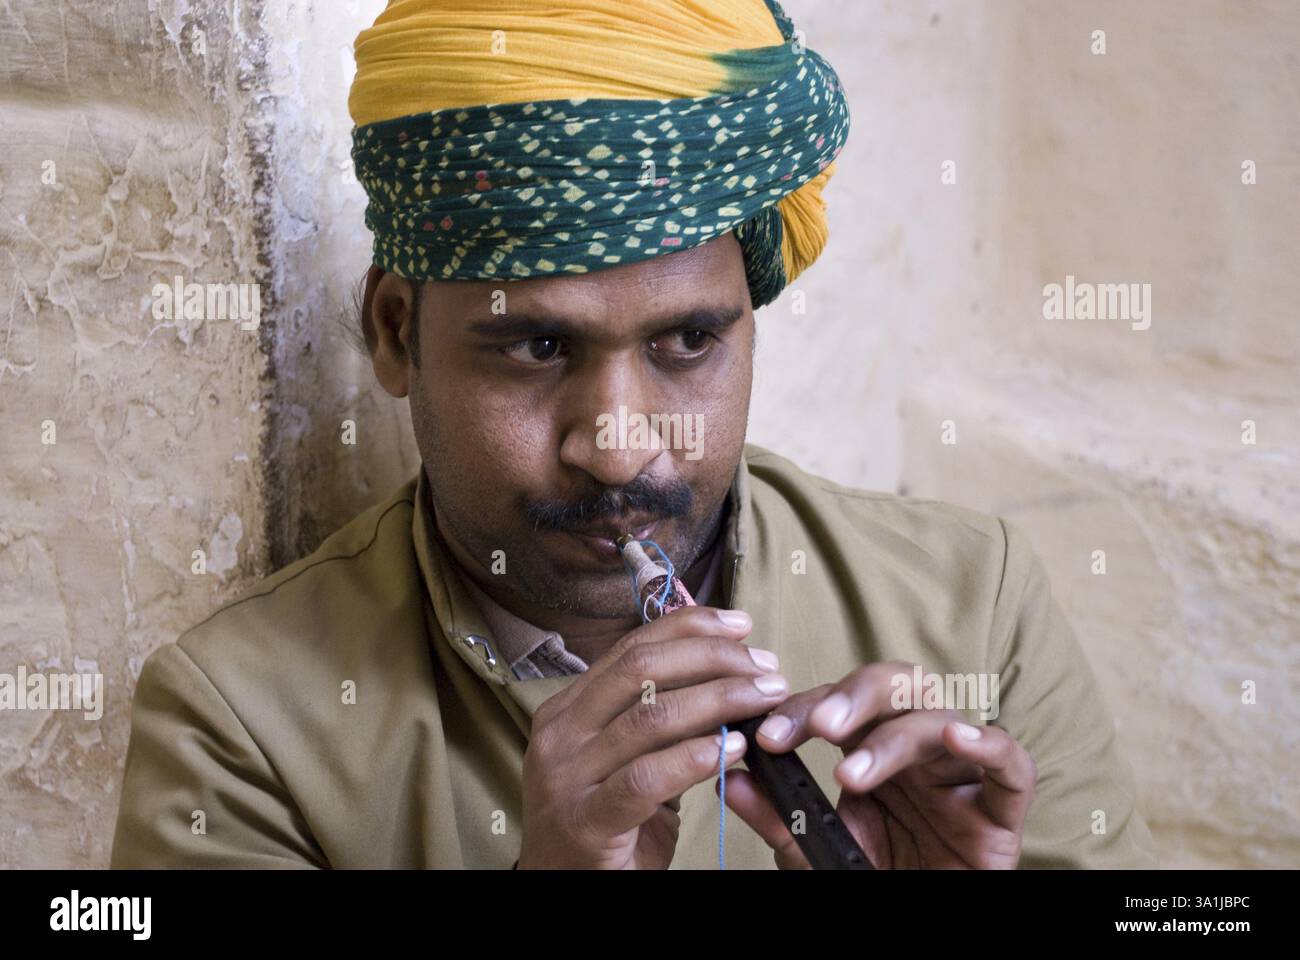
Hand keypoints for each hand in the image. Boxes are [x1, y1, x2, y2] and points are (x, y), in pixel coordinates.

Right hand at [517, 606, 787, 868]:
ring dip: (718, 700)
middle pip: (641, 669)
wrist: (561, 894)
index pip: (631, 648)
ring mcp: (567, 777)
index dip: (690, 628)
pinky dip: (694, 757)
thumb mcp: (623, 762)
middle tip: (765, 669)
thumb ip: (658, 722)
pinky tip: (733, 748)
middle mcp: (560, 734)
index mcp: (567, 710)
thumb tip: (727, 676)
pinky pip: (645, 778)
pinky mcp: (585, 822)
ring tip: (763, 701)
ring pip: (649, 716)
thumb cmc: (603, 828)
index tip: (741, 626)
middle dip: (712, 658)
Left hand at [719, 661, 1036, 868]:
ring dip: (893, 739)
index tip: (765, 735)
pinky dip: (989, 744)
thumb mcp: (814, 848)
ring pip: (937, 719)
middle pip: (892, 686)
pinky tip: (959, 738)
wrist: (921, 924)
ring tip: (853, 775)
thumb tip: (732, 777)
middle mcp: (914, 747)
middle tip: (818, 728)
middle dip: (851, 697)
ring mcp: (958, 772)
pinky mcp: (1001, 807)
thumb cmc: (871, 875)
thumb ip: (777, 817)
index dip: (801, 710)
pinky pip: (1011, 762)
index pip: (835, 704)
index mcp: (868, 746)